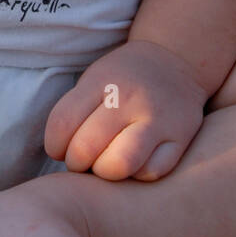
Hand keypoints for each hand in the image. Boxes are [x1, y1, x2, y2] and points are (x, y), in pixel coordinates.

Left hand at [43, 40, 208, 180]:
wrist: (174, 62)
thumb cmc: (122, 80)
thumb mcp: (94, 80)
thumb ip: (76, 112)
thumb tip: (60, 155)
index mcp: (103, 80)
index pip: (62, 123)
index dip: (54, 146)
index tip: (60, 149)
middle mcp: (130, 98)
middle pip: (86, 147)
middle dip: (76, 162)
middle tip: (82, 159)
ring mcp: (158, 118)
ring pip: (120, 164)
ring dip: (105, 172)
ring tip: (105, 165)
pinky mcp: (181, 138)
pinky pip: (151, 172)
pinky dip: (137, 174)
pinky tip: (134, 163)